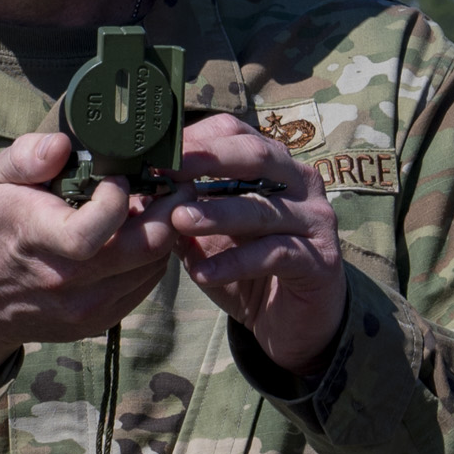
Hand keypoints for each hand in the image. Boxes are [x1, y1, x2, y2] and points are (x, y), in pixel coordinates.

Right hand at [0, 130, 179, 399]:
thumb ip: (27, 156)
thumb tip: (63, 144)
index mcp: (38, 241)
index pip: (92, 230)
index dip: (118, 199)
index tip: (118, 178)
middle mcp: (66, 280)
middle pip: (142, 249)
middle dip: (167, 210)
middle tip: (173, 184)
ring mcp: (86, 308)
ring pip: (153, 266)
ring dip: (163, 233)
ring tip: (157, 207)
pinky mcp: (100, 321)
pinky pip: (146, 285)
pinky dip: (153, 257)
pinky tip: (141, 235)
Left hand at [162, 114, 347, 376]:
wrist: (295, 320)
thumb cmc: (251, 266)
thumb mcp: (210, 235)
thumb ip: (183, 210)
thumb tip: (134, 192)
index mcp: (275, 164)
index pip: (237, 133)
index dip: (197, 138)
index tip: (158, 152)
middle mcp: (301, 183)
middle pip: (257, 157)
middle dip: (209, 160)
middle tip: (167, 171)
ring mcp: (315, 219)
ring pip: (262, 208)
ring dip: (217, 213)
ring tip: (178, 220)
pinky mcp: (318, 260)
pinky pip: (273, 254)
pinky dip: (234, 263)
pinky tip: (202, 273)